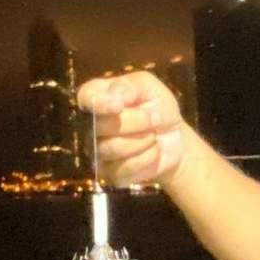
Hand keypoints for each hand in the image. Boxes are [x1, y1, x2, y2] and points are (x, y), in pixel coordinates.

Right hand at [76, 71, 185, 185]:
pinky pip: (123, 169)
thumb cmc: (158, 108)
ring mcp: (97, 150)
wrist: (174, 138)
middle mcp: (91, 124)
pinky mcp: (109, 173)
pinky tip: (154, 150)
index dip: (99, 103)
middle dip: (134, 122)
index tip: (118, 106)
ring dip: (142, 140)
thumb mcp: (152, 89)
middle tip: (152, 118)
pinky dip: (146, 158)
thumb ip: (133, 86)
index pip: (85, 97)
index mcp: (99, 96)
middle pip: (100, 125)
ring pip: (111, 148)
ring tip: (153, 135)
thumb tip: (116, 95)